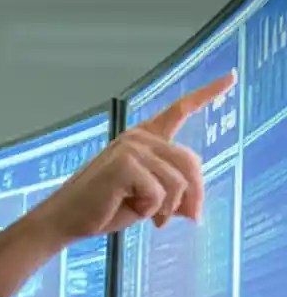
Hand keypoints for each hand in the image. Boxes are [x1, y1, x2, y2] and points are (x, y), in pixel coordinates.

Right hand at [31, 71, 236, 243]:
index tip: (231, 77)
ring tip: (149, 215)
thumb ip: (173, 193)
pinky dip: (149, 210)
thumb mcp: (146, 198)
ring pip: (177, 182)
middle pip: (189, 161)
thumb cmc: (102, 208)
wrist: (65, 220)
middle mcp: (138, 137)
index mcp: (143, 138)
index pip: (179, 110)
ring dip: (167, 207)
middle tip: (186, 218)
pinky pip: (159, 192)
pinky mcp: (124, 164)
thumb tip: (194, 211)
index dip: (207, 93)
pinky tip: (129, 208)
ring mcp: (131, 148)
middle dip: (192, 194)